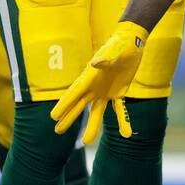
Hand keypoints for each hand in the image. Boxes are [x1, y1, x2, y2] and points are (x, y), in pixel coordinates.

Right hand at [51, 21, 148, 143]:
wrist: (131, 43)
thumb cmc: (121, 45)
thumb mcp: (114, 51)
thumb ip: (105, 59)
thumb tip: (95, 64)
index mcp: (90, 77)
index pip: (74, 93)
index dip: (64, 105)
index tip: (53, 116)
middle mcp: (94, 87)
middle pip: (79, 105)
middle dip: (69, 118)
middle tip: (57, 131)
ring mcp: (105, 91)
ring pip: (96, 112)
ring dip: (92, 126)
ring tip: (86, 141)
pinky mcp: (118, 93)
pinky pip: (119, 110)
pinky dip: (123, 122)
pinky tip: (125, 134)